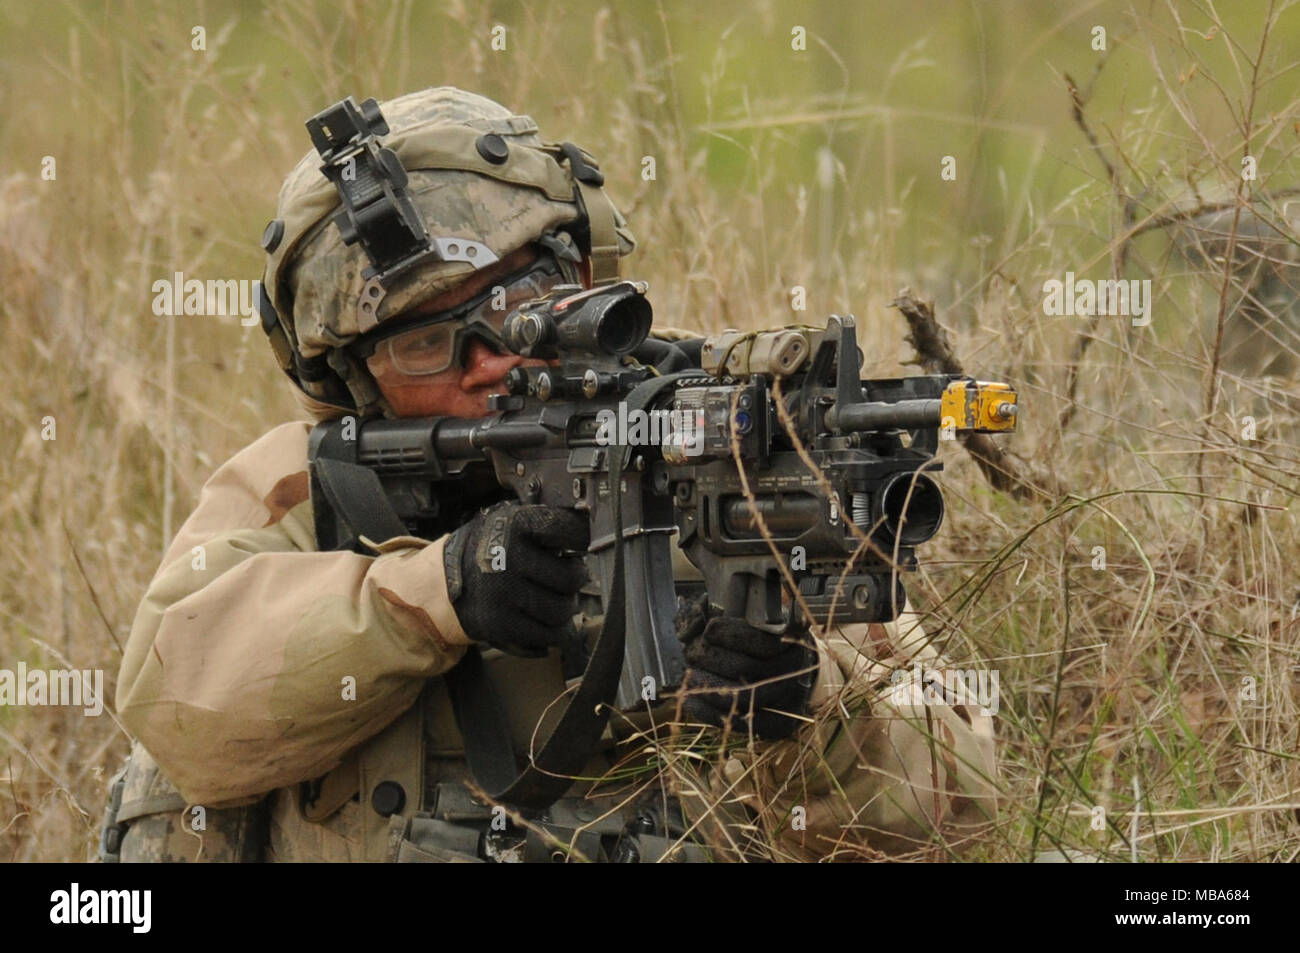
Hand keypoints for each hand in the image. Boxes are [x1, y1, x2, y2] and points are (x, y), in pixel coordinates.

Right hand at [443, 502, 589, 654]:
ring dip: (564, 607)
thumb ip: (544, 524)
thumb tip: (589, 524)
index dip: (582, 540)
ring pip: (564, 610)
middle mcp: (510, 556)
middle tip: (566, 577)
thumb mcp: (507, 522)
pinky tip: (544, 619)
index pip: (570, 530)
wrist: (439, 585)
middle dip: (574, 580)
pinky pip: (550, 634)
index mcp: (515, 524)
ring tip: (552, 598)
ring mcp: (505, 593)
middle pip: (572, 577)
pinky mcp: (501, 624)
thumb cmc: (485, 550)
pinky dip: (554, 631)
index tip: (579, 546)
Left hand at [677, 601, 816, 739]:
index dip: (730, 635)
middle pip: (746, 669)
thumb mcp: (758, 620)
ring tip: (689, 675)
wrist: (799, 673)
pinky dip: (710, 712)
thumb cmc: (768, 641)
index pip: (761, 640)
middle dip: (711, 659)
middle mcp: (794, 671)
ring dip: (708, 685)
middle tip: (692, 652)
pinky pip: (741, 724)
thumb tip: (700, 613)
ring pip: (742, 697)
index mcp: (792, 641)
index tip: (709, 630)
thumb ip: (732, 611)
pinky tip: (690, 700)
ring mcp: (789, 700)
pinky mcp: (780, 725)